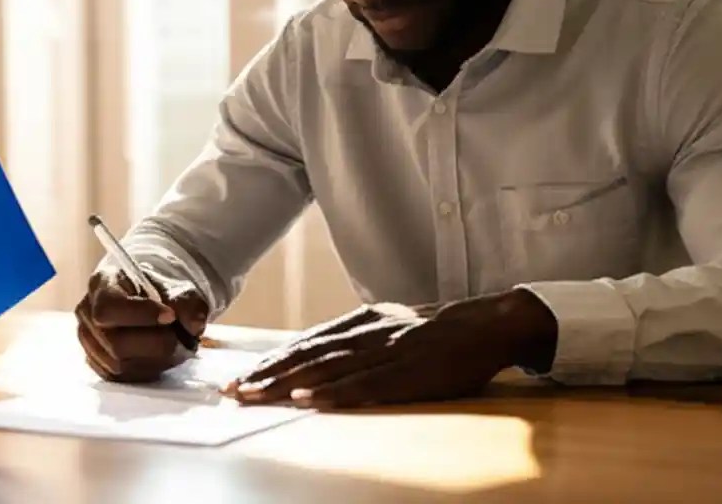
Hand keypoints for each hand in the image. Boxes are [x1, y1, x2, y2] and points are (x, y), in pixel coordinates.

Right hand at [75, 268, 209, 382]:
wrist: (153, 299)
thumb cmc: (160, 289)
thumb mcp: (178, 286)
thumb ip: (188, 302)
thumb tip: (194, 324)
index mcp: (102, 283)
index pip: (109, 307)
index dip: (140, 315)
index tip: (170, 316)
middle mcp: (87, 314)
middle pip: (115, 342)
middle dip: (155, 343)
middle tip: (180, 336)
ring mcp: (90, 342)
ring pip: (119, 365)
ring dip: (155, 359)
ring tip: (175, 345)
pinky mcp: (99, 365)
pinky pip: (124, 377)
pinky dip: (149, 369)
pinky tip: (163, 356)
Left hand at [225, 290, 556, 408]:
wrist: (488, 324)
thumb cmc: (441, 332)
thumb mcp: (393, 326)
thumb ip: (359, 340)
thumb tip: (319, 356)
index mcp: (364, 321)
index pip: (307, 343)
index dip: (271, 360)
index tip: (241, 376)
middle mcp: (368, 332)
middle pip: (308, 355)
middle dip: (267, 374)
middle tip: (233, 391)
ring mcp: (387, 351)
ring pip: (327, 369)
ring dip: (287, 384)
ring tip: (256, 395)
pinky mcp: (408, 372)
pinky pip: (364, 384)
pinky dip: (333, 393)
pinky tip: (308, 400)